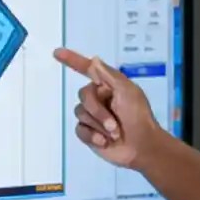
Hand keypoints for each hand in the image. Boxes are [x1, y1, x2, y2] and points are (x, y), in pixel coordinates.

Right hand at [53, 47, 161, 168]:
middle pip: (83, 95)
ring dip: (98, 124)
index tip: (57, 53)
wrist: (142, 146)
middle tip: (114, 124)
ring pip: (80, 113)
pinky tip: (105, 142)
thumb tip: (94, 60)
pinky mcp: (89, 133)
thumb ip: (109, 76)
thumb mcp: (128, 92)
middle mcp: (99, 98)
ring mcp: (93, 116)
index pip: (87, 69)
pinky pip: (79, 129)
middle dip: (98, 110)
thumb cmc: (139, 117)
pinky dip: (92, 136)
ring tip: (114, 133)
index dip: (72, 60)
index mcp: (108, 85)